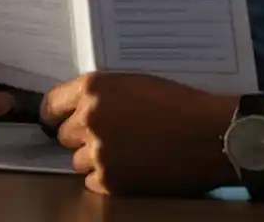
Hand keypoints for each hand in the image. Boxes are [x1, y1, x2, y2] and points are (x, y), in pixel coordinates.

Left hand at [41, 72, 236, 195]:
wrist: (212, 135)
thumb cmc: (182, 105)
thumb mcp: (136, 83)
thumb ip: (103, 94)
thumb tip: (78, 108)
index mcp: (94, 88)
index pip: (51, 104)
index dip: (56, 114)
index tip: (58, 120)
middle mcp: (90, 119)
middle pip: (64, 135)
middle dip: (82, 136)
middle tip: (112, 135)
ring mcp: (98, 152)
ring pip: (78, 160)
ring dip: (96, 158)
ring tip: (129, 151)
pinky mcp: (110, 180)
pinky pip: (93, 181)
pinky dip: (108, 177)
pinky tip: (134, 166)